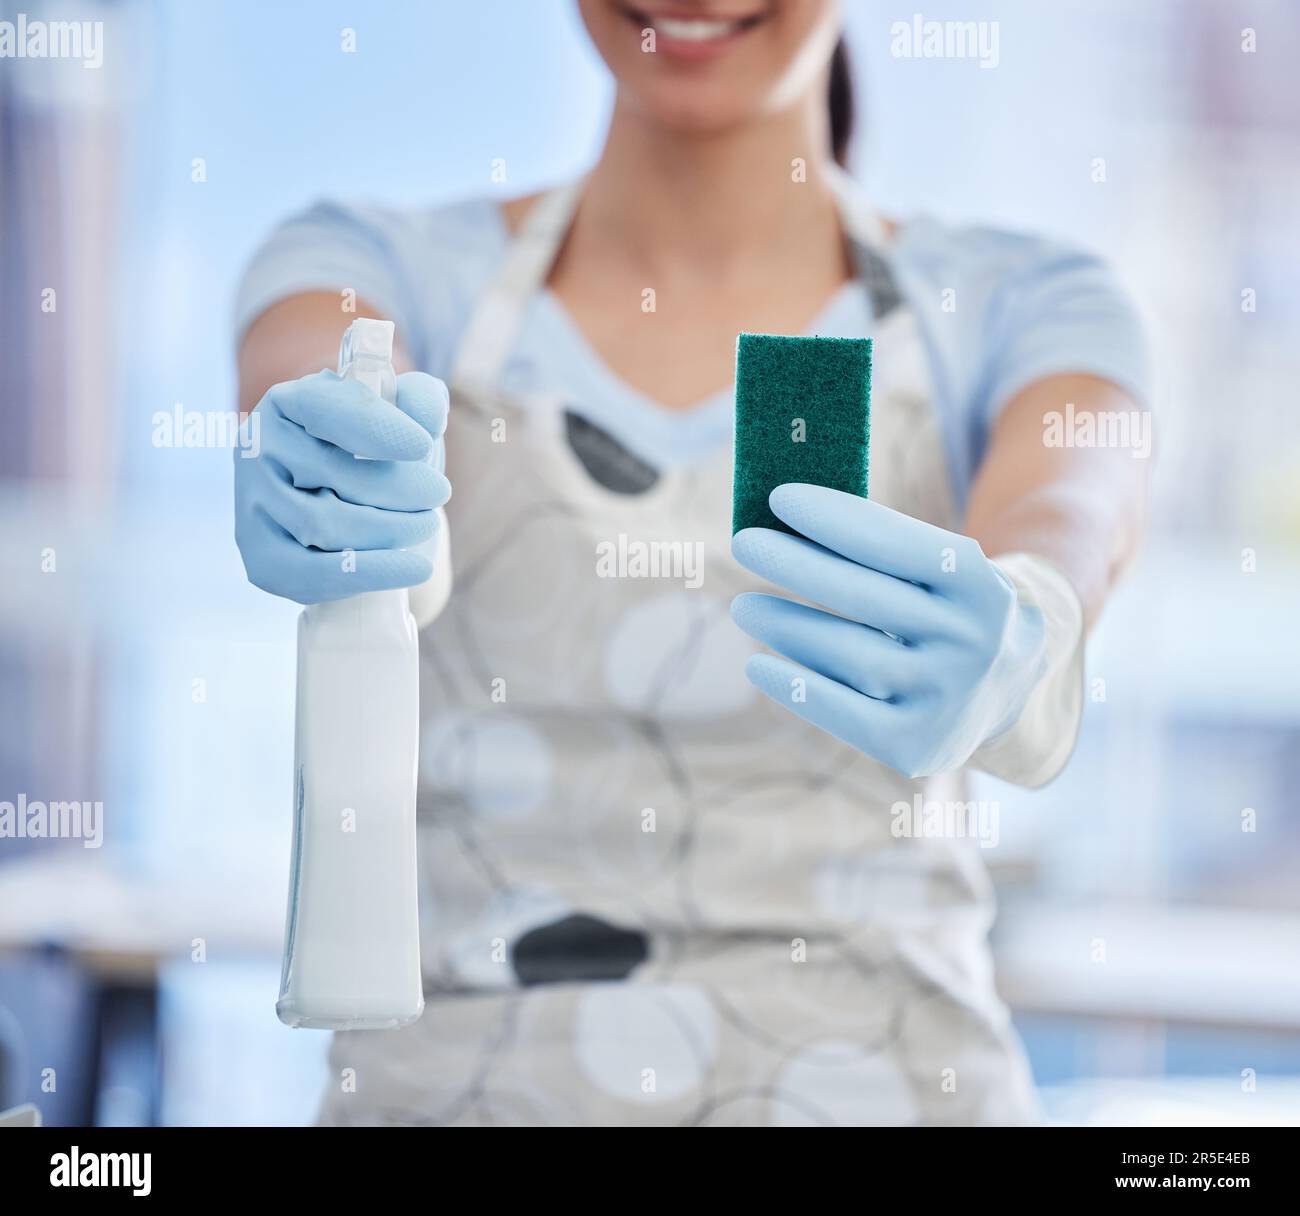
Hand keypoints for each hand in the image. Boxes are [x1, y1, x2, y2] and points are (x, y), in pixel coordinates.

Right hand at [234, 370, 450, 603]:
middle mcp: (258, 450)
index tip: (422, 445)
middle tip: (438, 492)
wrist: (361, 515)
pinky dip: (372, 572)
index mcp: (289, 403)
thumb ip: (420, 399)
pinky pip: (314, 573)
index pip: (321, 407)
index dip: (373, 426)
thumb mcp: (406, 416)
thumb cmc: (383, 455)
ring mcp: (254, 507)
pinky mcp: (263, 559)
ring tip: (427, 523)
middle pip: (327, 473)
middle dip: (397, 486)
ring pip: (323, 524)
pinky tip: (417, 567)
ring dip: (390, 528)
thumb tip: (426, 418)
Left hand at [730, 483, 1045, 778]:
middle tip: (744, 543)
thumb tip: (785, 526)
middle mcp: (972, 642)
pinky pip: (844, 715)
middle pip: (869, 599)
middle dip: (798, 565)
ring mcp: (946, 698)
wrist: (1003, 689)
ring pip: (852, 656)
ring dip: (788, 626)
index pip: (902, 545)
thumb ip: (880, 550)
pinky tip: (758, 666)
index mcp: (981, 585)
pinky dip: (797, 689)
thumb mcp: (939, 573)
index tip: (780, 498)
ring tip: (744, 607)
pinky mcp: (916, 745)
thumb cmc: (942, 609)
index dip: (839, 519)